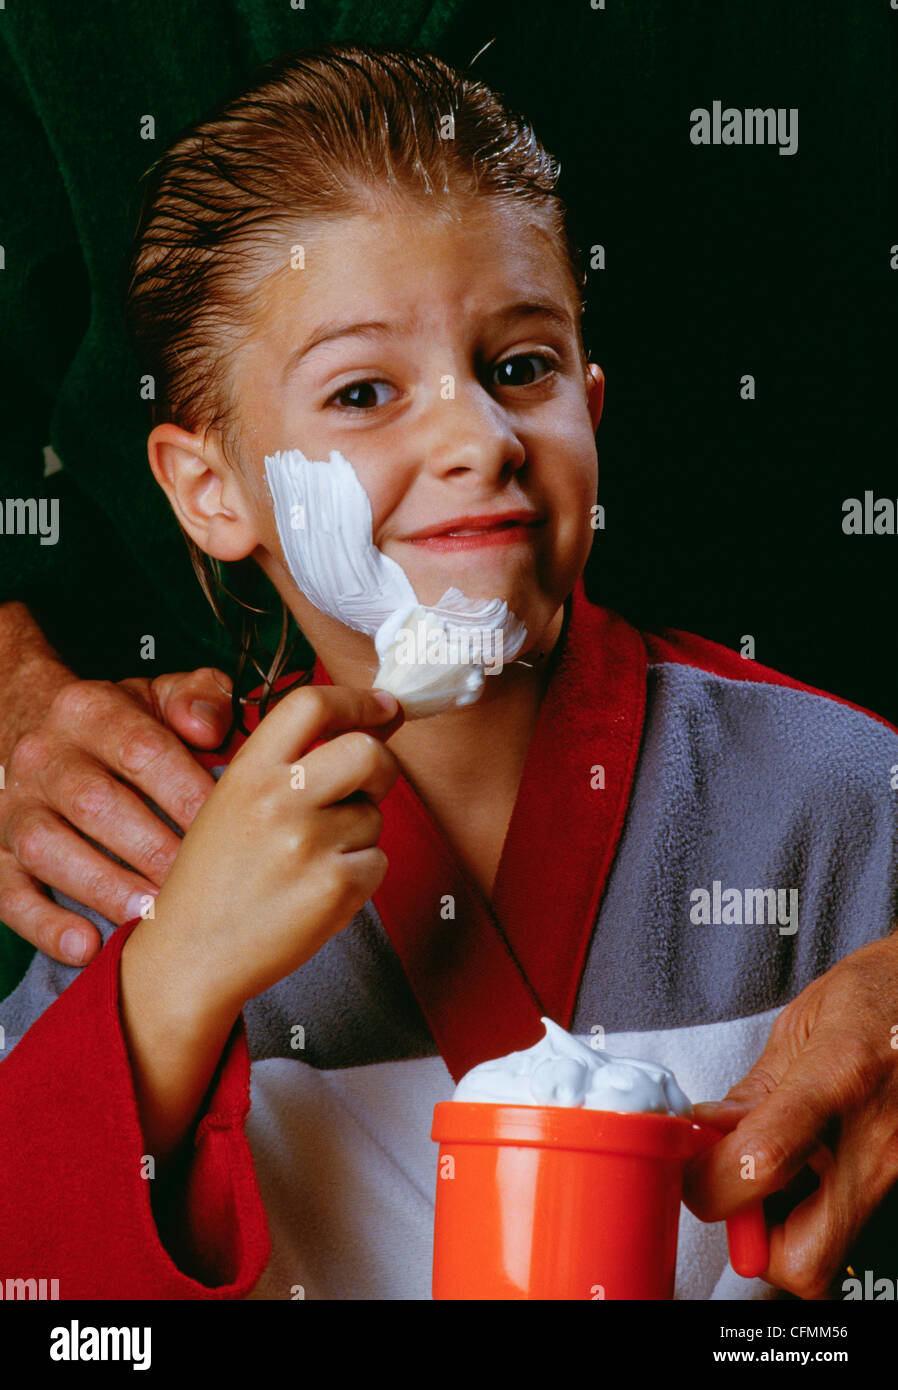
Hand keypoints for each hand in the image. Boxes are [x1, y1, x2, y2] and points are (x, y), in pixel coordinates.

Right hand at [0, 668, 233, 965]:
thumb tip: (209, 728)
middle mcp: (44, 756)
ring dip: (103, 887)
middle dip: (152, 848)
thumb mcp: (161, 695)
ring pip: (47, 848)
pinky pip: (8, 891)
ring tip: (152, 916)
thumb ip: (198, 699)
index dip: (187, 792)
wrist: (31, 717)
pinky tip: (86, 947)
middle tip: (200, 884)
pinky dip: (44, 925)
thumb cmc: (120, 722)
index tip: (231, 829)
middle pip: (94, 803)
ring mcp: (15, 807)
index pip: (141, 749)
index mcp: (91, 710)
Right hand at [126, 684, 402, 1017]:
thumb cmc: (216, 879)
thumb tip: (368, 728)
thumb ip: (288, 765)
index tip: (384, 705)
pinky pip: (378, 862)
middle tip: (366, 789)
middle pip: (367, 752)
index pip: (312, 704)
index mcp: (248, 771)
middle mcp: (278, 799)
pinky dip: (360, 878)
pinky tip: (317, 891)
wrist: (190, 956)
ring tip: (310, 862)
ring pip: (375, 816)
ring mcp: (308, 844)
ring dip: (358, 836)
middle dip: (382, 769)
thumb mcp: (231, 802)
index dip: (359, 699)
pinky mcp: (335, 887)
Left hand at [682, 935, 897, 1297]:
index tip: (695, 1168)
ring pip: (833, 1250)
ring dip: (789, 1228)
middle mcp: (877, 1137)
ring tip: (778, 1170)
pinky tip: (814, 1165)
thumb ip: (756, 1088)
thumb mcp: (805, 1022)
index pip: (760, 1162)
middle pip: (805, 1256)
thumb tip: (709, 1133)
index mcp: (839, 1075)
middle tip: (739, 1192)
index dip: (710, 1183)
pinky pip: (854, 1220)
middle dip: (757, 1241)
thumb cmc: (880, 995)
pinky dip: (822, 1209)